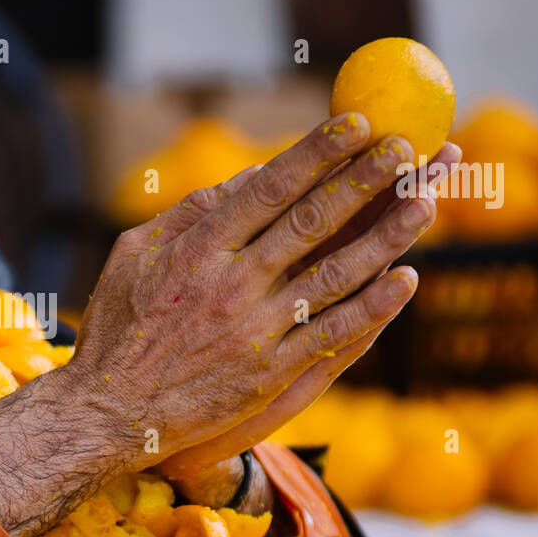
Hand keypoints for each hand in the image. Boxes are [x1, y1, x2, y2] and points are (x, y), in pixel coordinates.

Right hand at [69, 113, 444, 470]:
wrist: (111, 413)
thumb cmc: (117, 328)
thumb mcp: (133, 256)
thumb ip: (188, 214)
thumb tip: (247, 177)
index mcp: (198, 249)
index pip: (270, 188)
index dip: (319, 152)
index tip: (359, 123)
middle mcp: (232, 285)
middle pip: (313, 222)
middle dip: (366, 180)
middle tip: (410, 147)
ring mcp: (255, 332)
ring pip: (336, 275)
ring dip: (386, 236)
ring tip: (426, 200)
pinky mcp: (269, 374)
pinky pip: (332, 336)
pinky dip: (373, 308)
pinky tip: (408, 280)